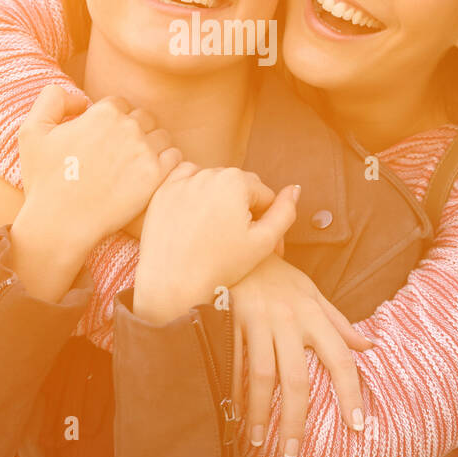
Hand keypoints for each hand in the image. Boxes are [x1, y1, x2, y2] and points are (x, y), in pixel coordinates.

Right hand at [12, 86, 181, 261]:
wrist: (60, 223)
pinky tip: (151, 175)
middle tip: (120, 154)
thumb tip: (82, 99)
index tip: (103, 140)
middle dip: (133, 130)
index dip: (110, 121)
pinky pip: (174, 157)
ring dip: (152, 145)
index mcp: (103, 112)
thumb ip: (53, 99)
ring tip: (135, 165)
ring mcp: (145, 152)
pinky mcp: (156, 176)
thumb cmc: (44, 180)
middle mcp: (128, 127)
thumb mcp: (31, 131)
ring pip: (161, 136)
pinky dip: (167, 163)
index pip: (119, 104)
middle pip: (143, 118)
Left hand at [134, 163, 299, 324]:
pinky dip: (194, 192)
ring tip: (219, 232)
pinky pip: (186, 182)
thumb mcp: (264, 242)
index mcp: (236, 180)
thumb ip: (285, 212)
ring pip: (214, 183)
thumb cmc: (220, 266)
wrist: (172, 284)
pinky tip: (197, 216)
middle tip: (244, 242)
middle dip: (245, 210)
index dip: (270, 222)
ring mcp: (182, 180)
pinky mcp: (162, 191)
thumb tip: (294, 189)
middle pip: (239, 187)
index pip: (265, 195)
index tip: (269, 247)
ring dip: (221, 201)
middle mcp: (208, 172)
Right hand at [229, 254, 372, 456]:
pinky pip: (233, 364)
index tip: (357, 424)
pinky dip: (234, 391)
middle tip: (293, 453)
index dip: (350, 392)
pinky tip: (236, 414)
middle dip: (295, 420)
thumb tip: (368, 346)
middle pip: (294, 379)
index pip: (339, 358)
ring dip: (259, 413)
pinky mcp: (231, 323)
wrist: (241, 247)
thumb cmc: (280, 275)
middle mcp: (287, 320)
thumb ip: (338, 323)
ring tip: (259, 441)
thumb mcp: (313, 292)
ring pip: (260, 376)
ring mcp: (257, 322)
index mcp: (312, 314)